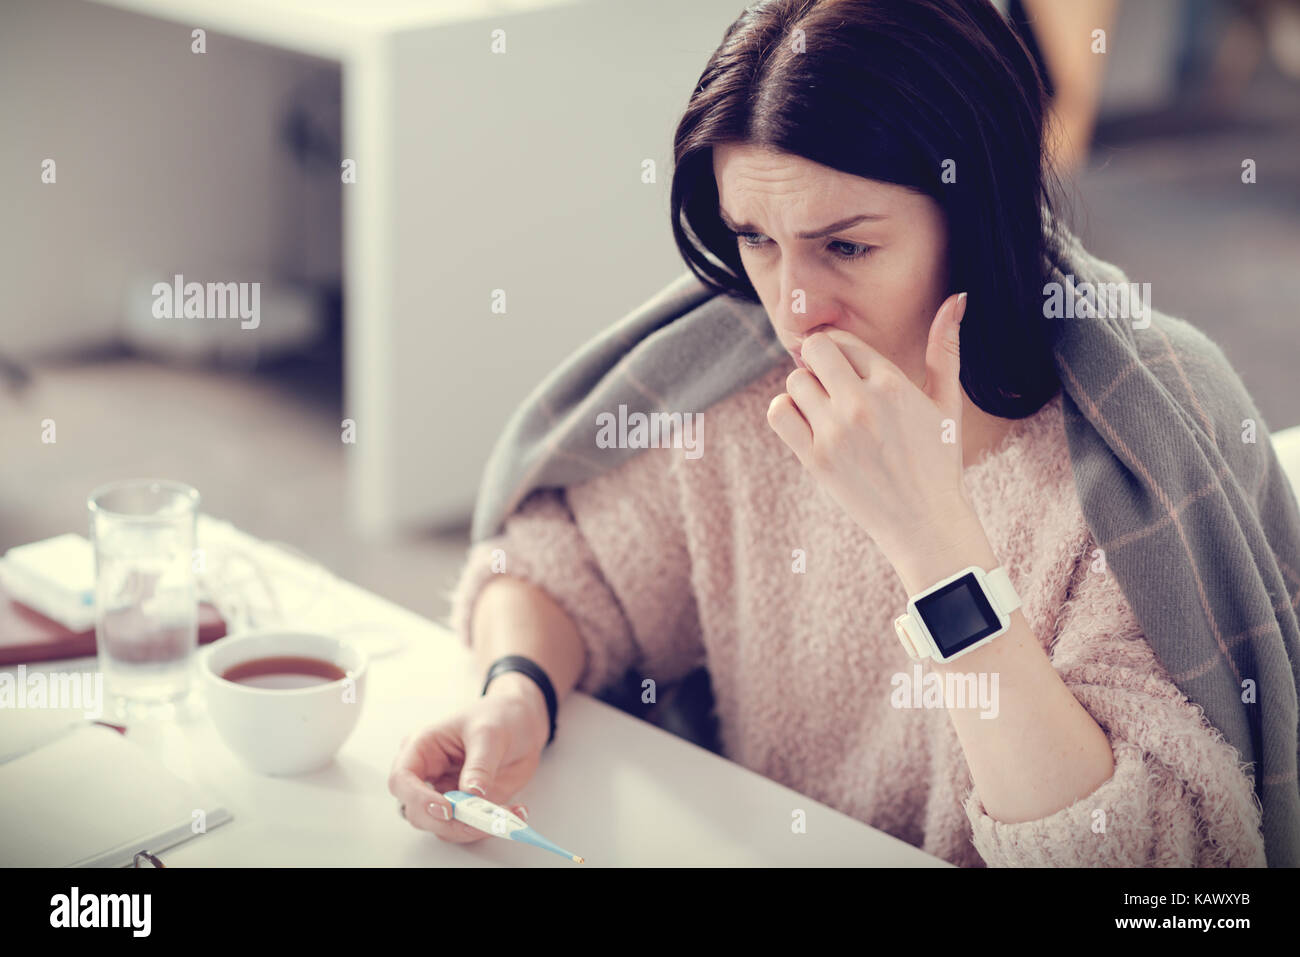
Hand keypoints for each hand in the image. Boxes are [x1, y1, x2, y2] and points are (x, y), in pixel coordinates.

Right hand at [388, 685, 545, 842]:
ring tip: (505, 816)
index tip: (447, 809)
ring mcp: (447, 793)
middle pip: (419, 813)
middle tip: (482, 820)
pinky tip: (514, 812)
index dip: (418, 799)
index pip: (402, 779)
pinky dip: (490, 828)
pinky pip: (470, 828)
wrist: (523, 724)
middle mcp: (429, 775)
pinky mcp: (467, 807)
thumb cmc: (497, 716)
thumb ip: (480, 764)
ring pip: (444, 827)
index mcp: (423, 748)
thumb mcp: (490, 733)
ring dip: (474, 829)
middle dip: (449, 823)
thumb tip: (472, 793)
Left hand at [766, 291, 973, 556]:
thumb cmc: (938, 460)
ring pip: (794, 381)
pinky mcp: (815, 459)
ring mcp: (836, 432)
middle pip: (812, 351)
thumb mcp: (947, 402)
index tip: (845, 369)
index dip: (838, 351)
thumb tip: (957, 298)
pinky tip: (807, 423)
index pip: (841, 340)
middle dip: (818, 364)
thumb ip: (946, 349)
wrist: (925, 522)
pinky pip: (779, 413)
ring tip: (825, 410)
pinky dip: (787, 412)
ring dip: (804, 391)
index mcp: (892, 383)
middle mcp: (862, 402)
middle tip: (830, 385)